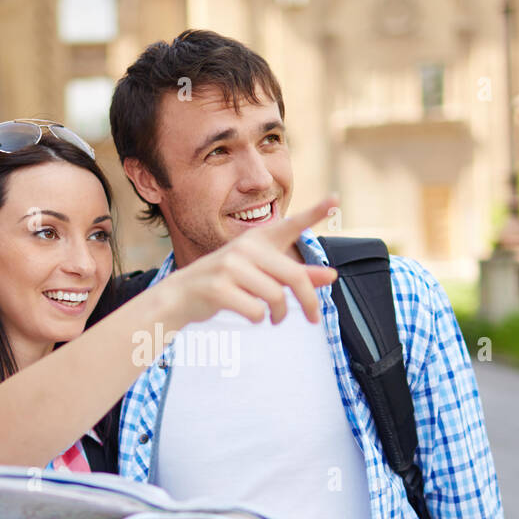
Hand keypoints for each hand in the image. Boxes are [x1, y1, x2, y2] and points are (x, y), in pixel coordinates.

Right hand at [160, 197, 338, 326]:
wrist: (181, 295)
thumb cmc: (229, 284)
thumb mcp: (264, 276)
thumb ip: (298, 276)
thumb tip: (333, 276)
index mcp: (258, 239)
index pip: (291, 225)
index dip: (315, 212)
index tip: (336, 199)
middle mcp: (245, 247)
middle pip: (294, 277)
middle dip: (309, 302)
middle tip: (315, 319)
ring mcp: (230, 266)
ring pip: (276, 297)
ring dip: (281, 314)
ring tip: (275, 318)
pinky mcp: (218, 287)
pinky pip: (255, 310)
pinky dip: (258, 318)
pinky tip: (251, 316)